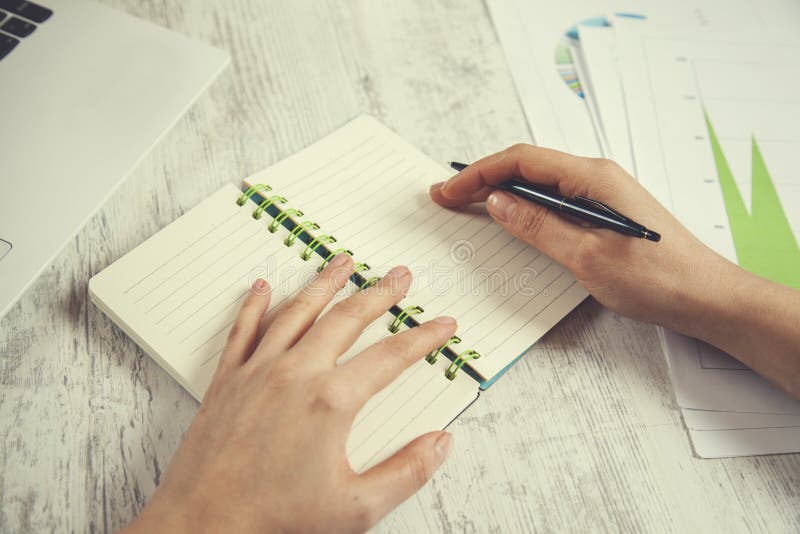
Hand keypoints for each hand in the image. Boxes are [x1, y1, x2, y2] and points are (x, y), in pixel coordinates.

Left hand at [123, 254, 456, 532]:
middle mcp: (296, 374)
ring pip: (298, 312)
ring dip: (325, 283)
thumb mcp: (355, 507)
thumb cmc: (274, 519)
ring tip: (343, 262)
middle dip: (380, 294)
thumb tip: (440, 444)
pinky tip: (262, 286)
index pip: (391, 357)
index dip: (423, 338)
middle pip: (347, 319)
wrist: (202, 525)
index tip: (442, 324)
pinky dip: (254, 304)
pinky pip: (243, 330)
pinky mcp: (228, 379)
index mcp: (331, 401)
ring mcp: (259, 371)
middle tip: (400, 276)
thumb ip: (406, 472)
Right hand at [430, 144, 799, 398]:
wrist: (706, 297)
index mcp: (592, 178)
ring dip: (502, 192)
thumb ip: (538, 225)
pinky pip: (555, 200)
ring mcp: (601, 194)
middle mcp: (596, 177)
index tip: (447, 191)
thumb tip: (497, 202)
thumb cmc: (656, 278)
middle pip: (527, 166)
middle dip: (483, 179)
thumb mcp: (586, 256)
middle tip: (447, 198)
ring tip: (469, 206)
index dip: (477, 173)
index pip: (521, 161)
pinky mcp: (604, 213)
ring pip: (539, 183)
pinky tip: (511, 220)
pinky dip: (525, 206)